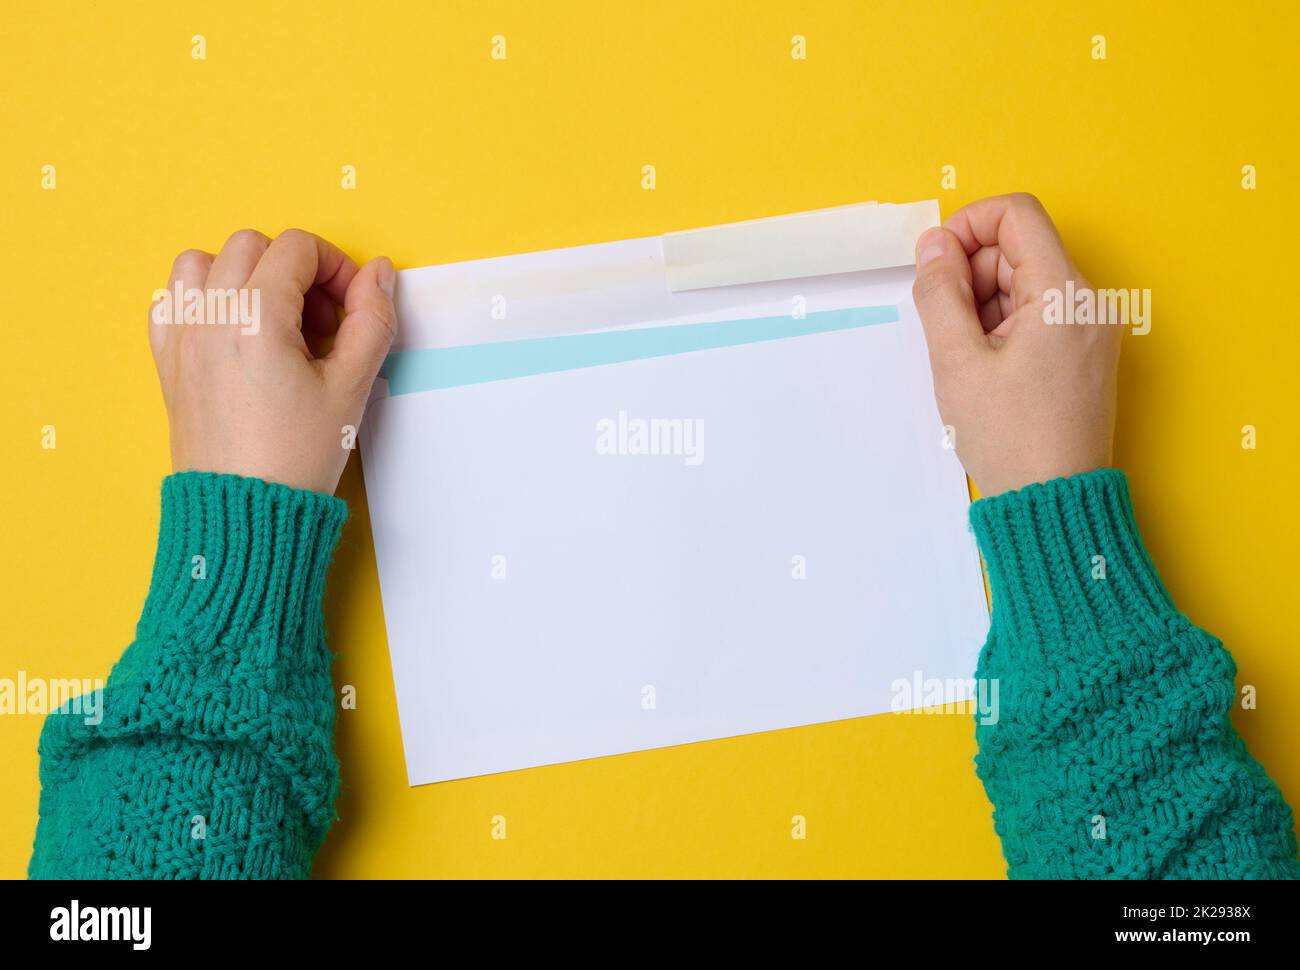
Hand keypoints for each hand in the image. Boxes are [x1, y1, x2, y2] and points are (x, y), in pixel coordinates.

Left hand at [148, 229, 396, 494]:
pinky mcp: (168, 362)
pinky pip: (172, 301)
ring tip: (275, 317)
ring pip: (201, 262)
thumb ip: (372, 320)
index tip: (351, 305)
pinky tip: (235, 332)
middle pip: (252, 245)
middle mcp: (209, 316)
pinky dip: (202, 299)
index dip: (335, 266)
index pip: (296, 247)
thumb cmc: (296, 457)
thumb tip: (378, 275)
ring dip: (242, 273)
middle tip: (322, 320)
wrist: (247, 513)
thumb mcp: (351, 387)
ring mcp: (182, 337)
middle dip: (295, 269)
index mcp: (255, 316)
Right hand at [911, 193, 1119, 496]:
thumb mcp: (957, 362)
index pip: (1016, 214)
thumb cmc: (1012, 440)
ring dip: (982, 303)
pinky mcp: (1080, 355)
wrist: (1054, 503)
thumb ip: (940, 293)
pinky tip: (983, 367)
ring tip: (965, 357)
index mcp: (1064, 294)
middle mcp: (1087, 303)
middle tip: (942, 323)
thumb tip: (933, 246)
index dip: (966, 226)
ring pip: (1024, 283)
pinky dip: (1000, 326)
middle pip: (1019, 248)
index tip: (934, 263)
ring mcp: (1088, 330)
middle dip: (970, 271)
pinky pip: (1035, 315)